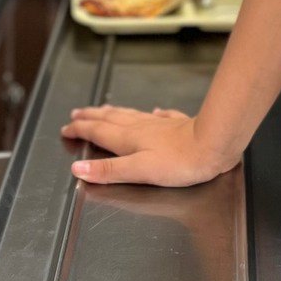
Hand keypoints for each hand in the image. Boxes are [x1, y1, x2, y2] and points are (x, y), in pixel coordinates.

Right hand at [60, 104, 234, 186]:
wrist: (214, 144)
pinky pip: (161, 117)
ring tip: (104, 109)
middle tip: (77, 113)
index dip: (80, 130)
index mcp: (128, 139)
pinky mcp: (179, 126)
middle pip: (110, 119)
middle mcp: (141, 127)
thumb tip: (78, 168)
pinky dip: (153, 115)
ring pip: (131, 115)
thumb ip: (109, 170)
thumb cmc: (179, 161)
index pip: (98, 132)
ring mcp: (160, 125)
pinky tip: (155, 112)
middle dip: (91, 117)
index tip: (66, 128)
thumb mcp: (139, 171)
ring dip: (114, 112)